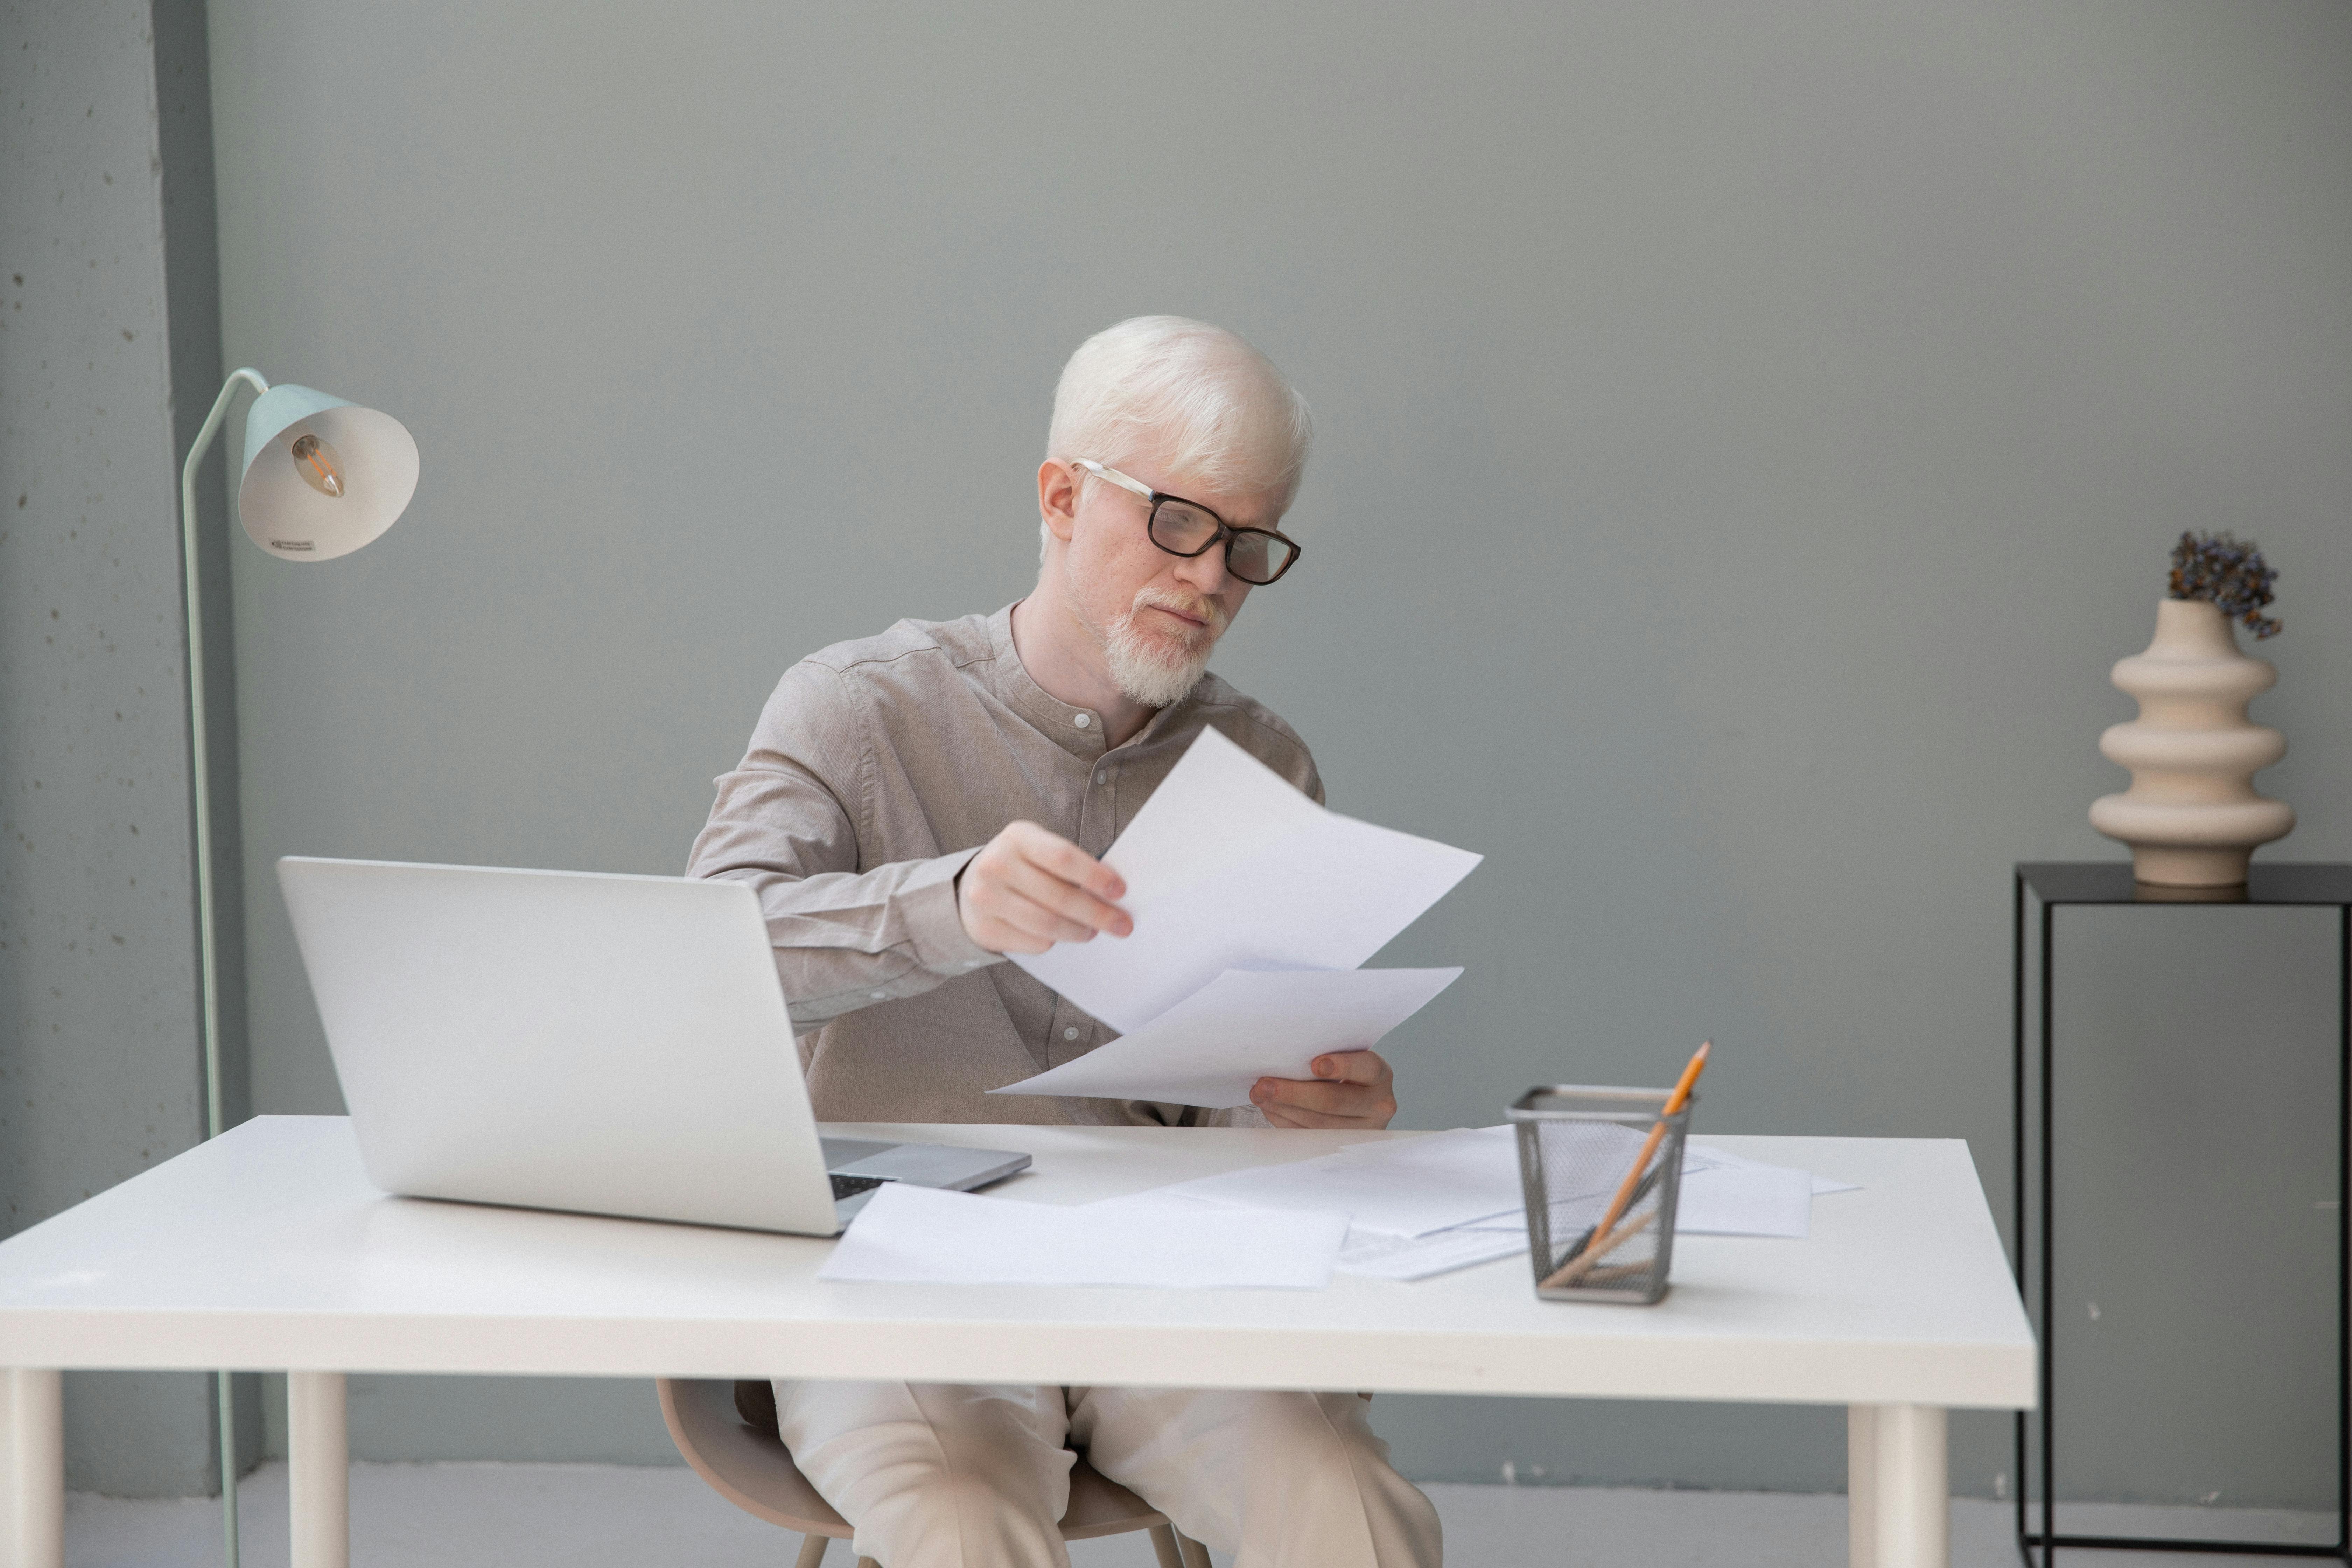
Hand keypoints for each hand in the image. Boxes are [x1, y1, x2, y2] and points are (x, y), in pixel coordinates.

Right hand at [957, 821, 1131, 955]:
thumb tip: (1112, 894)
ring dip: (1078, 931)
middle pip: (1059, 897)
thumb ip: (1068, 865)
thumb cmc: (1021, 866)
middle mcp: (997, 864)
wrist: (973, 886)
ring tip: (1091, 931)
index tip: (1120, 891)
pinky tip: (1059, 935)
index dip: (1095, 876)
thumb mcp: (1038, 849)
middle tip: (1121, 924)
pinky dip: (1054, 942)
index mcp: (1017, 837)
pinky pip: (1034, 943)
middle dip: (1097, 913)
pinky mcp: (984, 928)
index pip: (1063, 857)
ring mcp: (986, 898)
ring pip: (1047, 925)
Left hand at [1250, 1050, 1396, 1129]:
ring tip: (1259, 1095)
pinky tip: (1269, 1108)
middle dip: (1295, 1093)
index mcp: (1380, 1076)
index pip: (1365, 1067)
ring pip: (1320, 1123)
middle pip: (1335, 1101)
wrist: (1360, 1100)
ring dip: (1284, 1109)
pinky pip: (1310, 1136)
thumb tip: (1282, 1058)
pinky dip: (1286, 1121)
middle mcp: (1378, 1105)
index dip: (1342, 1066)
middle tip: (1264, 1085)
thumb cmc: (1345, 1071)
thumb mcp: (1346, 1058)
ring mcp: (1363, 1131)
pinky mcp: (1344, 1145)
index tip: (1315, 1065)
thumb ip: (1326, 1057)